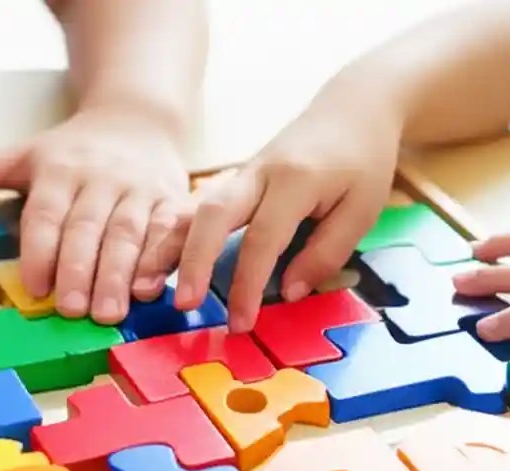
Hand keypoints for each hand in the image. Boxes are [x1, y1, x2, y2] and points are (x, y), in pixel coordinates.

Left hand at [0, 107, 190, 323]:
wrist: (138, 121)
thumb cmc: (73, 151)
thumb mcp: (21, 156)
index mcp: (59, 170)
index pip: (47, 213)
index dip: (41, 250)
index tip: (35, 285)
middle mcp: (101, 179)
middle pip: (88, 228)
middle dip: (81, 269)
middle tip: (73, 310)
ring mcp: (140, 190)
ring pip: (130, 234)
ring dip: (120, 275)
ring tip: (109, 313)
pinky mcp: (174, 202)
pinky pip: (169, 234)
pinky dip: (162, 262)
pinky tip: (151, 290)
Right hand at [171, 96, 401, 331]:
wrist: (352, 108)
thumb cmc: (363, 161)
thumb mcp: (362, 209)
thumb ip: (326, 252)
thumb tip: (287, 292)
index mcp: (294, 180)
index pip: (263, 238)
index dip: (247, 284)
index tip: (240, 322)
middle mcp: (258, 174)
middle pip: (213, 215)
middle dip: (194, 262)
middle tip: (184, 304)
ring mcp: (240, 174)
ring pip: (194, 207)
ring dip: (168, 246)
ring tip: (146, 284)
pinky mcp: (232, 180)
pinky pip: (194, 205)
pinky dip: (170, 233)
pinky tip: (153, 259)